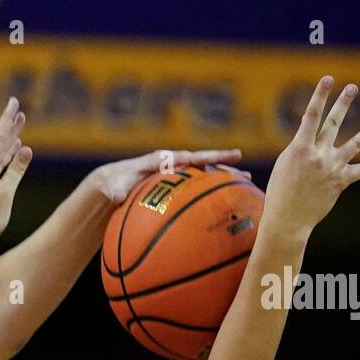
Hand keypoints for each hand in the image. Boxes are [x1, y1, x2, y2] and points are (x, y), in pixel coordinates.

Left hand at [0, 93, 32, 243]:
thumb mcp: (4, 194)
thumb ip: (16, 171)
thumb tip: (27, 149)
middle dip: (6, 120)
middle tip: (15, 101)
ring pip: (0, 149)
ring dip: (11, 134)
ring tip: (20, 117)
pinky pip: (0, 162)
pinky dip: (9, 152)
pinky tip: (16, 144)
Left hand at [89, 148, 246, 205]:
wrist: (113, 183)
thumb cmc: (114, 184)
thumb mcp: (113, 187)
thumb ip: (117, 190)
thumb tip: (119, 195)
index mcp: (160, 161)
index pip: (186, 158)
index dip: (203, 158)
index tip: (222, 157)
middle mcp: (173, 164)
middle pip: (203, 164)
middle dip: (223, 165)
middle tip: (244, 169)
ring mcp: (177, 174)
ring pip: (205, 175)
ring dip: (224, 179)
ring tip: (247, 183)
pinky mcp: (178, 184)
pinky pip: (198, 187)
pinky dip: (212, 192)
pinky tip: (227, 202)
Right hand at [262, 77, 359, 236]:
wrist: (287, 220)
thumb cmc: (280, 193)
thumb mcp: (284, 166)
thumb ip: (302, 150)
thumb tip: (317, 141)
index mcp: (300, 149)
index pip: (311, 117)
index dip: (320, 96)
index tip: (328, 79)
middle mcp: (318, 155)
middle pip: (333, 123)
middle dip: (343, 104)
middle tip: (352, 87)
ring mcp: (332, 167)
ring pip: (356, 144)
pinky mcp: (341, 181)